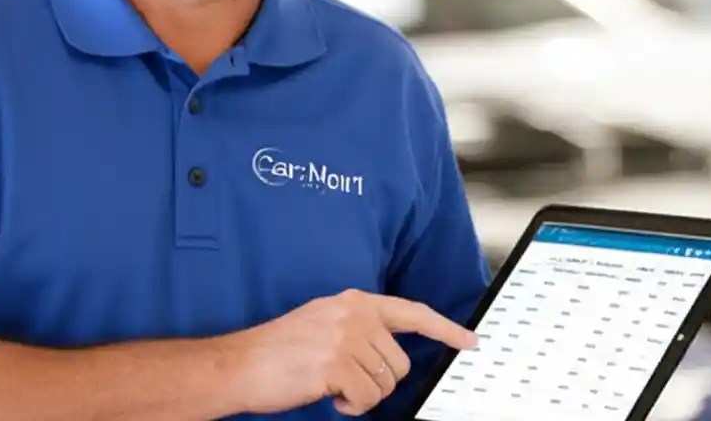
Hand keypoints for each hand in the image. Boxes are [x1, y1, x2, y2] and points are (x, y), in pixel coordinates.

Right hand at [224, 289, 477, 416]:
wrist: (240, 364)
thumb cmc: (279, 351)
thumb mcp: (324, 323)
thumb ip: (358, 329)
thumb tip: (389, 353)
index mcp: (355, 302)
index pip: (413, 312)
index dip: (446, 328)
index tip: (470, 340)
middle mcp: (355, 315)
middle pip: (401, 362)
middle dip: (380, 382)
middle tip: (348, 382)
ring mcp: (347, 338)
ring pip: (386, 384)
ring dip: (363, 396)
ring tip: (334, 386)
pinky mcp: (337, 364)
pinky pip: (367, 399)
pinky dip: (352, 407)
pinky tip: (329, 396)